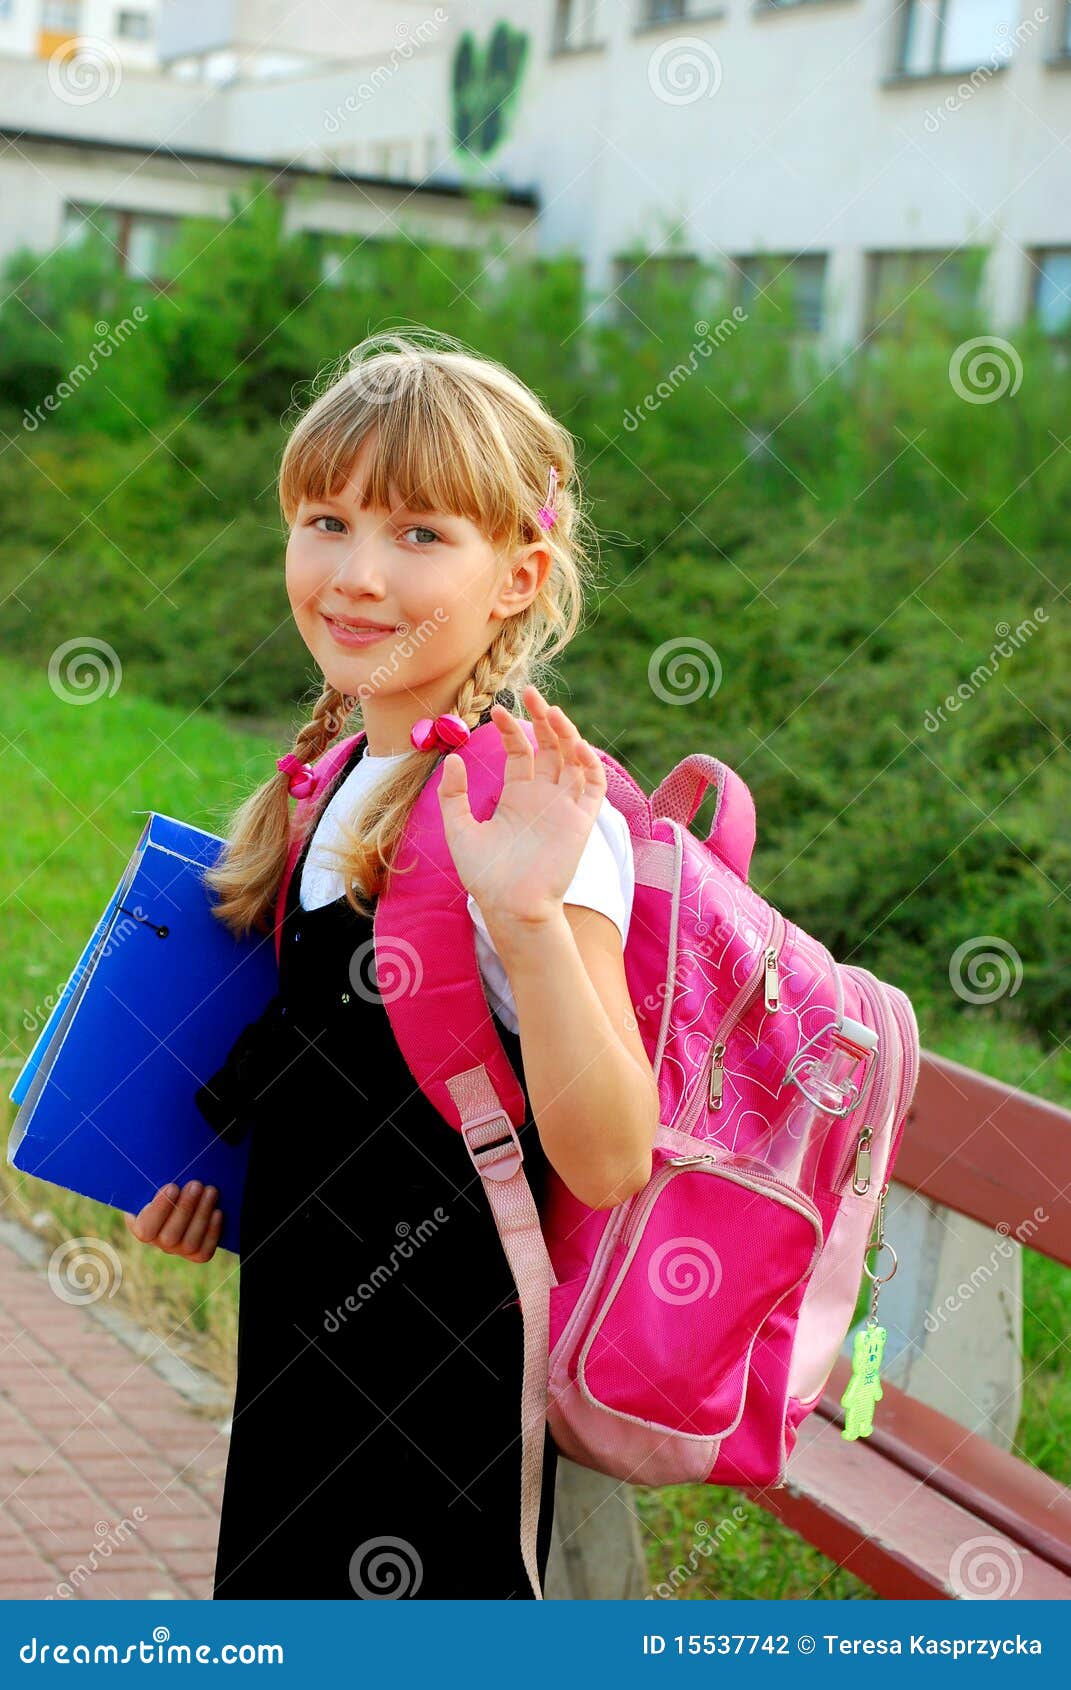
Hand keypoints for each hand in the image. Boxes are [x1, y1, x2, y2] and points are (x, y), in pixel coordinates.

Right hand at [123, 1181, 223, 1262]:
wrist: (179, 1197)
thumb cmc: (163, 1184)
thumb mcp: (152, 1180)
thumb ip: (152, 1178)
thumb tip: (155, 1159)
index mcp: (140, 1225)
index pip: (146, 1228)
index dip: (160, 1209)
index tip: (172, 1186)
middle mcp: (158, 1243)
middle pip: (170, 1237)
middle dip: (185, 1208)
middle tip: (196, 1184)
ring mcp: (178, 1250)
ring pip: (189, 1244)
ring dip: (202, 1216)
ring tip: (210, 1191)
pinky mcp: (196, 1254)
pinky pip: (204, 1251)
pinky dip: (213, 1232)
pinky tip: (218, 1211)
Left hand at [436, 683, 606, 928]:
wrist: (510, 907)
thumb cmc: (485, 876)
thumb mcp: (460, 830)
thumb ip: (454, 796)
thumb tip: (453, 758)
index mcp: (518, 797)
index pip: (522, 752)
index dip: (513, 730)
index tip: (497, 710)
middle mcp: (544, 798)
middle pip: (551, 748)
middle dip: (543, 719)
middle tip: (531, 693)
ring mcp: (564, 807)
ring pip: (574, 759)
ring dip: (566, 732)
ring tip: (550, 709)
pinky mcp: (581, 821)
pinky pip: (592, 786)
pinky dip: (588, 763)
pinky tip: (573, 744)